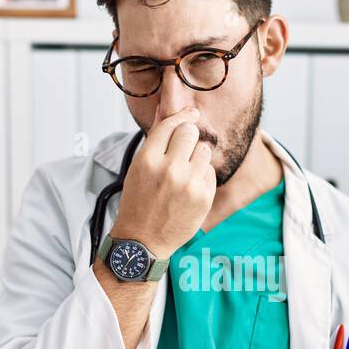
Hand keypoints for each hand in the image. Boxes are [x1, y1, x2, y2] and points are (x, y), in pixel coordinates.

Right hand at [111, 105, 216, 258]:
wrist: (143, 240)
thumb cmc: (138, 202)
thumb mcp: (138, 167)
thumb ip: (155, 137)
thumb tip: (166, 108)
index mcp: (148, 159)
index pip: (171, 124)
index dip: (183, 115)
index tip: (191, 113)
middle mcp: (169, 169)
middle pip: (191, 132)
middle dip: (188, 137)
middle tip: (183, 150)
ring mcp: (189, 184)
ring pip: (204, 150)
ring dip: (197, 156)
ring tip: (184, 173)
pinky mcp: (204, 197)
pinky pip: (210, 171)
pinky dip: (202, 175)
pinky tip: (189, 187)